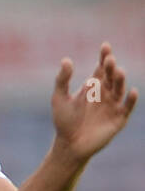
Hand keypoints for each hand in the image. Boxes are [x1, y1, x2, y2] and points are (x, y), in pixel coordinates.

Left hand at [51, 44, 137, 163]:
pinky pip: (127, 107)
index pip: (101, 68)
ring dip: (120, 80)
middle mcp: (106, 93)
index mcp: (94, 86)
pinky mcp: (118, 119)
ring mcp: (113, 105)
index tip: (105, 46)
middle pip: (111, 77)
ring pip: (119, 90)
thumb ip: (62, 80)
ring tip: (118, 72)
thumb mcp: (59, 98)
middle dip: (111, 68)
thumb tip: (66, 59)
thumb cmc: (64, 121)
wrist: (69, 144)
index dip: (104, 57)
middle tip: (109, 60)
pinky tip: (131, 91)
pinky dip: (130, 99)